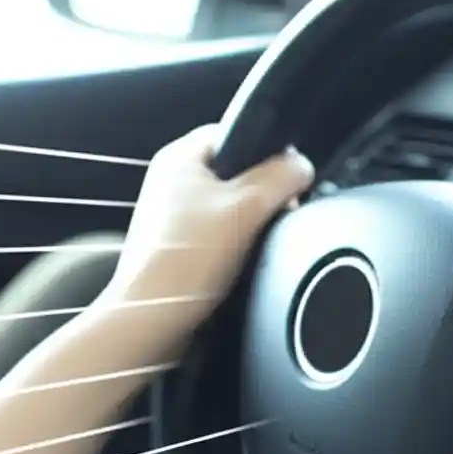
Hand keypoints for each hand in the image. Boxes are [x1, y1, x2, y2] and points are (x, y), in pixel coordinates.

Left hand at [106, 124, 313, 307]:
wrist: (151, 320)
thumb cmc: (181, 265)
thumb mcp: (246, 209)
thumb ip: (280, 178)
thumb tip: (301, 165)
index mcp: (180, 157)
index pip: (238, 132)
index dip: (269, 153)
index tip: (286, 179)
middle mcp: (171, 180)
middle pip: (238, 171)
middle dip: (262, 194)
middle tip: (271, 216)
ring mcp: (172, 214)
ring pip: (230, 205)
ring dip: (248, 223)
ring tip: (249, 244)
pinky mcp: (177, 245)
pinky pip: (218, 233)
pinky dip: (233, 244)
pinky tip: (236, 262)